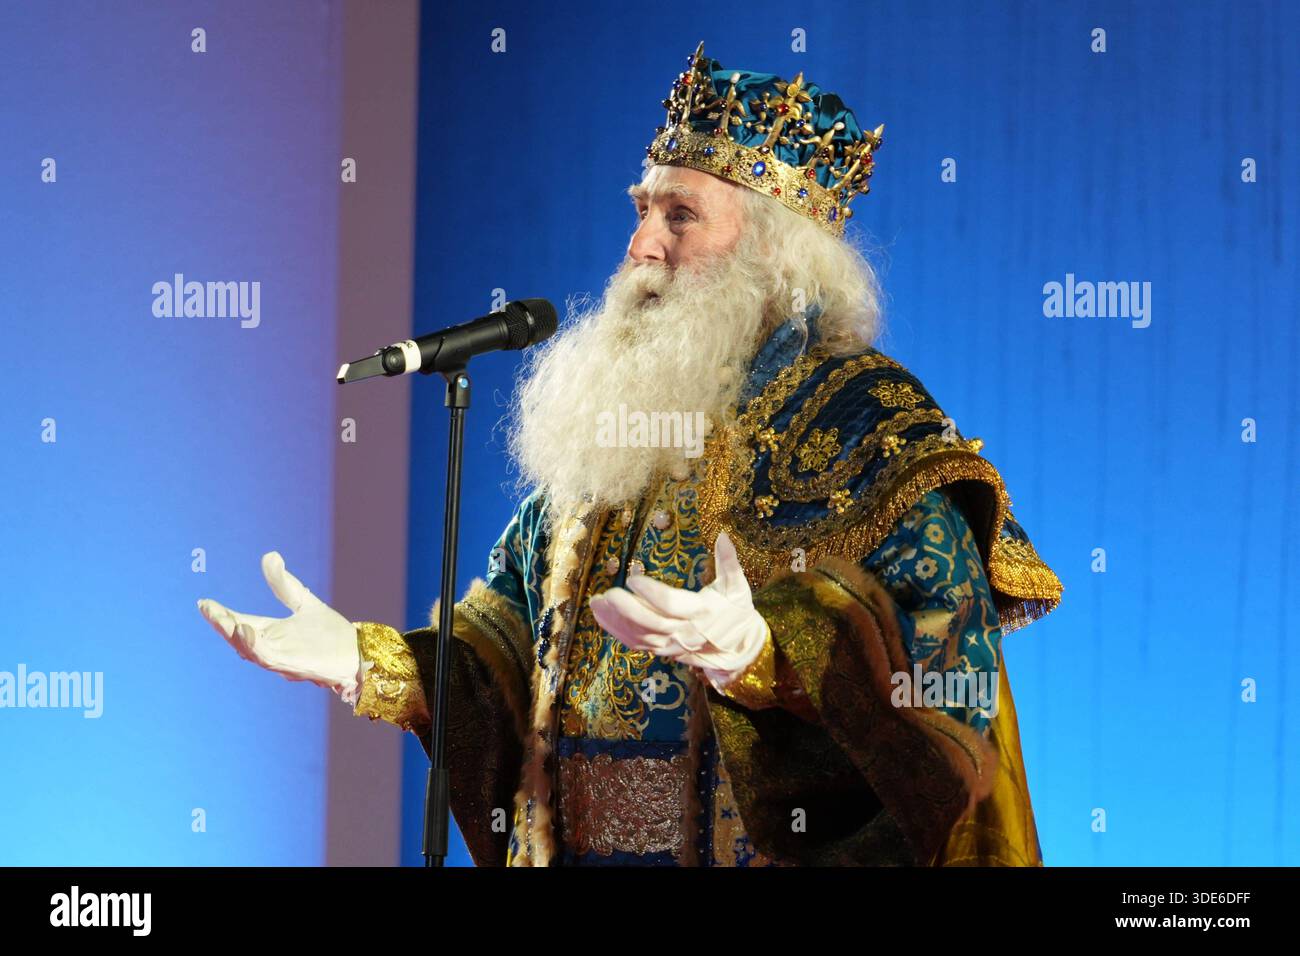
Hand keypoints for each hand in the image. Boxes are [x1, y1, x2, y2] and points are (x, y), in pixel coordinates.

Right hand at [197, 552, 362, 701]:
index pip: (239, 622)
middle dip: (221, 624)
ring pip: (247, 649)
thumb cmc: (331, 633)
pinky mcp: (292, 665)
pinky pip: (266, 656)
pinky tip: (246, 629)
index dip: (221, 614)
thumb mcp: (304, 601)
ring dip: (232, 635)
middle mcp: (271, 646)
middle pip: (237, 637)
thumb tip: (269, 555)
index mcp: (271, 632)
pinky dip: (253, 645)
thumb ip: (284, 584)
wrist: (356, 652)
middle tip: (207, 608)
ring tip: (221, 618)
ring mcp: (280, 658)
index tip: (204, 602)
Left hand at [588, 531, 768, 688]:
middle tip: (608, 594)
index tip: (634, 579)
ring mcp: (671, 645)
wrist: (738, 648)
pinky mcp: (663, 650)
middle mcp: (684, 632)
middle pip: (651, 623)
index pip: (672, 605)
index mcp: (702, 612)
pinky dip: (617, 632)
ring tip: (596, 602)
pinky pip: (636, 644)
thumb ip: (729, 563)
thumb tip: (723, 536)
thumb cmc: (737, 612)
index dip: (652, 593)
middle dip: (627, 610)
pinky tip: (601, 617)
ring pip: (639, 636)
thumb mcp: (738, 587)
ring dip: (616, 621)